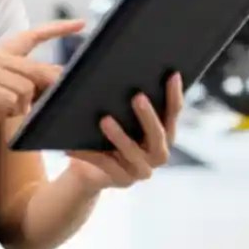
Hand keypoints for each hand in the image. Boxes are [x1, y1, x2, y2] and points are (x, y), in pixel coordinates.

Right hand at [0, 20, 84, 145]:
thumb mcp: (4, 94)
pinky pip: (12, 100)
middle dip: (41, 92)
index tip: (81, 22)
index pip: (34, 36)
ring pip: (26, 89)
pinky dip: (5, 112)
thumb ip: (26, 86)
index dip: (58, 29)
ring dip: (17, 108)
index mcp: (2, 54)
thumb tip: (54, 82)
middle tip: (24, 105)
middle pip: (37, 71)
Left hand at [65, 72, 185, 191]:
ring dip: (120, 136)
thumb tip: (114, 68)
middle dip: (148, 116)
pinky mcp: (122, 181)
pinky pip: (106, 165)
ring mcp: (141, 170)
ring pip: (134, 152)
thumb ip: (126, 97)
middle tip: (138, 97)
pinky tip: (74, 144)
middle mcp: (158, 153)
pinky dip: (91, 154)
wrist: (89, 169)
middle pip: (159, 135)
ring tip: (105, 120)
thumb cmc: (107, 132)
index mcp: (164, 133)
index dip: (174, 94)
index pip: (173, 113)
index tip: (172, 74)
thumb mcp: (119, 113)